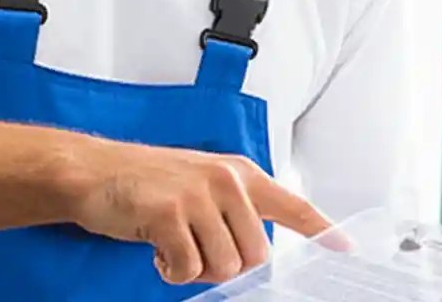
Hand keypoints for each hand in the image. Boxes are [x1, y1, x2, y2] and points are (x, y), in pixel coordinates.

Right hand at [65, 141, 333, 285]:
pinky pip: (188, 270)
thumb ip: (234, 210)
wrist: (93, 170)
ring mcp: (199, 195)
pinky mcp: (169, 213)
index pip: (293, 204)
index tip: (347, 249)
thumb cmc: (149, 182)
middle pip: (258, 256)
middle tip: (197, 251)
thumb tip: (257, 256)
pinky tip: (156, 249)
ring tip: (174, 245)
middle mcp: (227, 181)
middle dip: (228, 266)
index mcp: (240, 173)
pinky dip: (171, 272)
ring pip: (225, 266)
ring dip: (197, 269)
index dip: (323, 230)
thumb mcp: (202, 183)